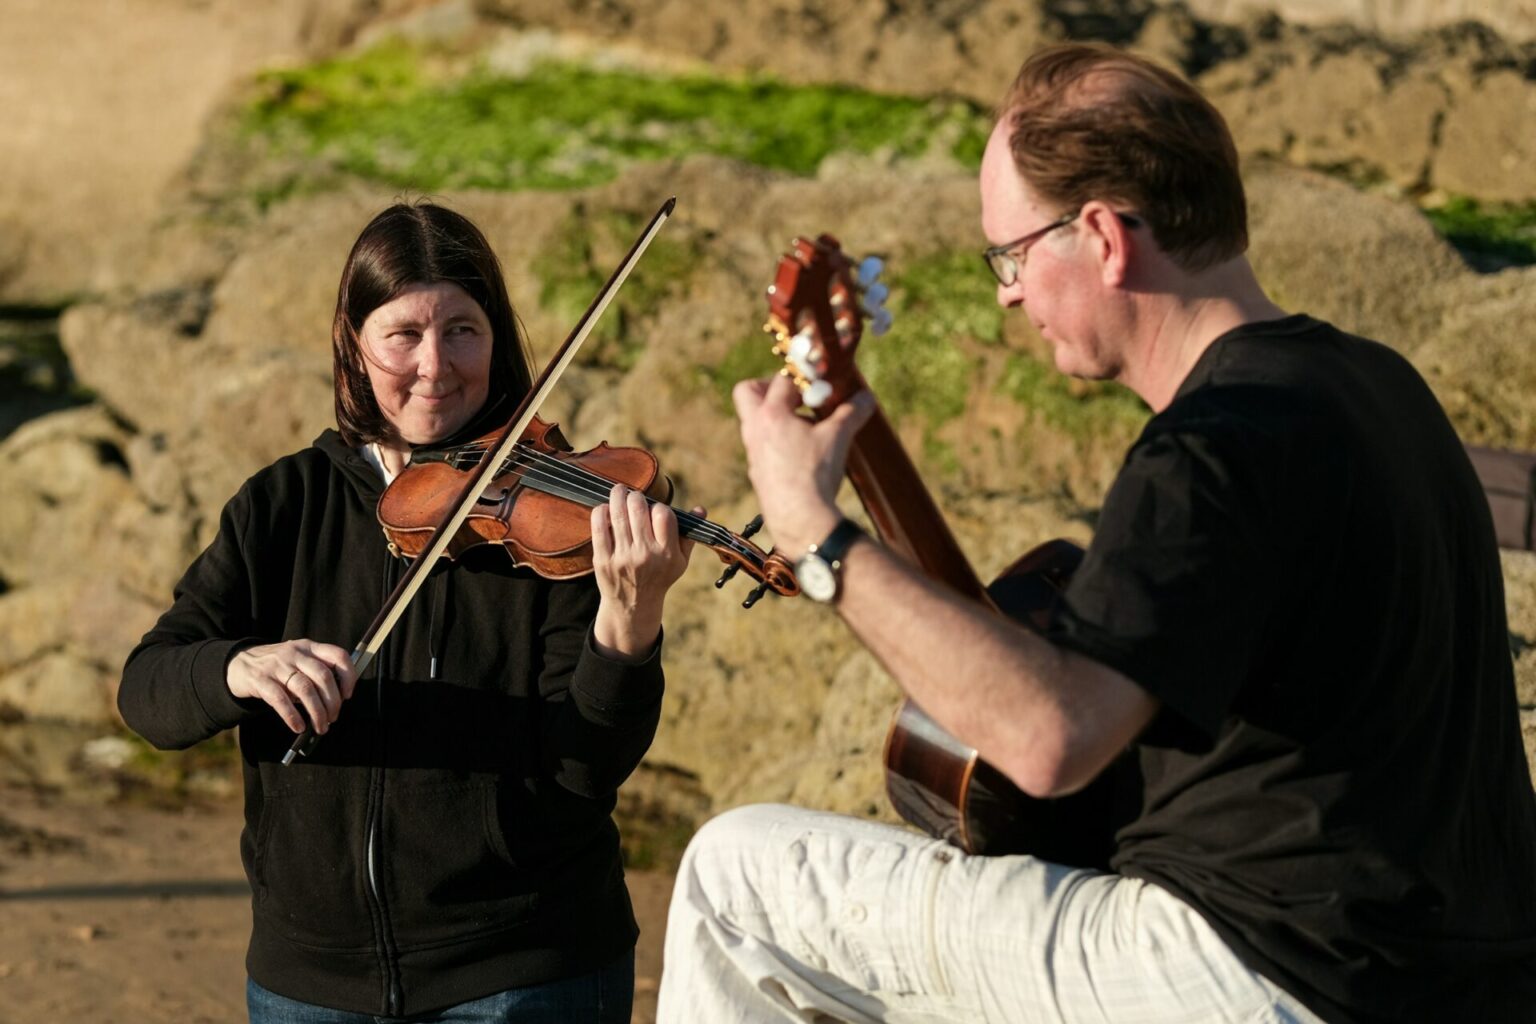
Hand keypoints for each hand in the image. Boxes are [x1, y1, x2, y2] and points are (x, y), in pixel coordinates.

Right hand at [226, 639, 357, 733]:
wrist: (238, 664)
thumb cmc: (277, 667)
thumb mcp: (299, 660)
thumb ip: (317, 672)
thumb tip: (337, 700)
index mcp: (309, 647)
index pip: (338, 655)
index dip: (348, 676)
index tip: (348, 695)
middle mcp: (295, 653)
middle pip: (323, 676)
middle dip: (333, 701)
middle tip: (333, 717)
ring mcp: (277, 666)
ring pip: (305, 689)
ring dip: (317, 712)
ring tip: (320, 726)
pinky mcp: (260, 680)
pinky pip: (280, 700)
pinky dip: (292, 716)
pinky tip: (299, 727)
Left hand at [590, 484, 698, 659]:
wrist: (633, 606)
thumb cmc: (660, 577)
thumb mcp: (680, 562)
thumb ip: (688, 535)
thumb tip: (700, 509)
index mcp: (666, 554)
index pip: (663, 514)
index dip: (658, 506)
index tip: (655, 510)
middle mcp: (645, 555)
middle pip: (638, 509)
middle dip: (635, 496)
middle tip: (633, 495)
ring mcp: (622, 557)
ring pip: (617, 514)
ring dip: (617, 496)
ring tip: (619, 491)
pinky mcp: (603, 560)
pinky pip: (599, 528)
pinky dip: (601, 512)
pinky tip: (605, 509)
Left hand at [732, 373, 875, 557]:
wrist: (801, 519)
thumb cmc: (815, 474)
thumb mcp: (838, 438)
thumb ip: (852, 413)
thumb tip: (867, 398)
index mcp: (771, 415)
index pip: (782, 380)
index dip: (803, 376)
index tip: (818, 382)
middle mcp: (755, 430)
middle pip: (747, 392)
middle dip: (769, 386)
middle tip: (795, 395)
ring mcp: (753, 452)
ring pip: (755, 420)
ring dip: (778, 415)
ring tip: (806, 425)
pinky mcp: (758, 471)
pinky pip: (762, 445)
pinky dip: (778, 439)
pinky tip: (802, 452)